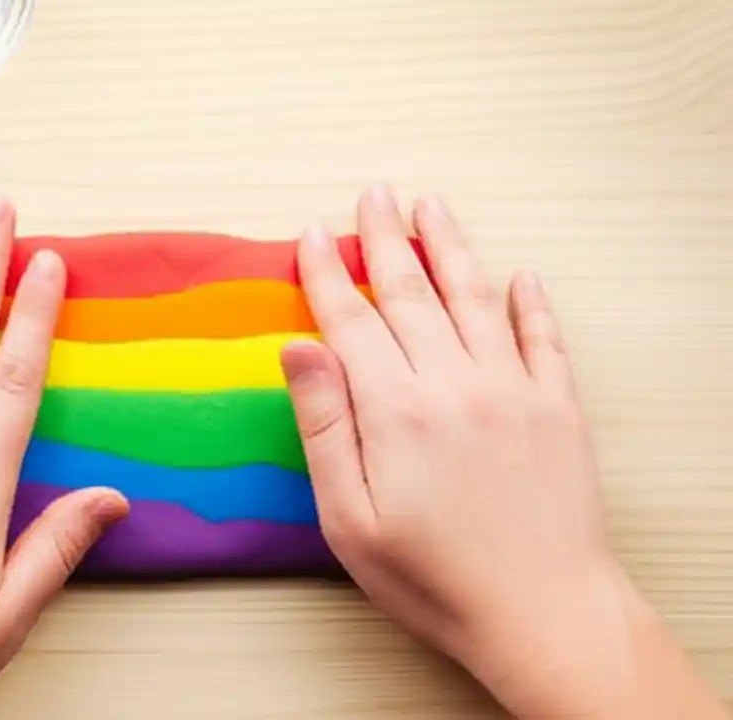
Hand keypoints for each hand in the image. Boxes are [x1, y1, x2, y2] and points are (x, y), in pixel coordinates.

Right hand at [281, 187, 724, 717]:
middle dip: (386, 240)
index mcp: (395, 409)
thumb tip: (298, 347)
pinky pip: (543, 337)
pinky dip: (530, 302)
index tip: (313, 233)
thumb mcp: (348, 518)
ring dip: (450, 247)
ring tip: (432, 205)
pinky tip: (520, 275)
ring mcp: (513, 389)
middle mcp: (455, 382)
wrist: (541, 613)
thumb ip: (325, 426)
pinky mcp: (557, 408)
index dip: (328, 274)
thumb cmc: (431, 578)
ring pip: (475, 297)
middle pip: (411, 293)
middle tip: (372, 195)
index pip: (351, 322)